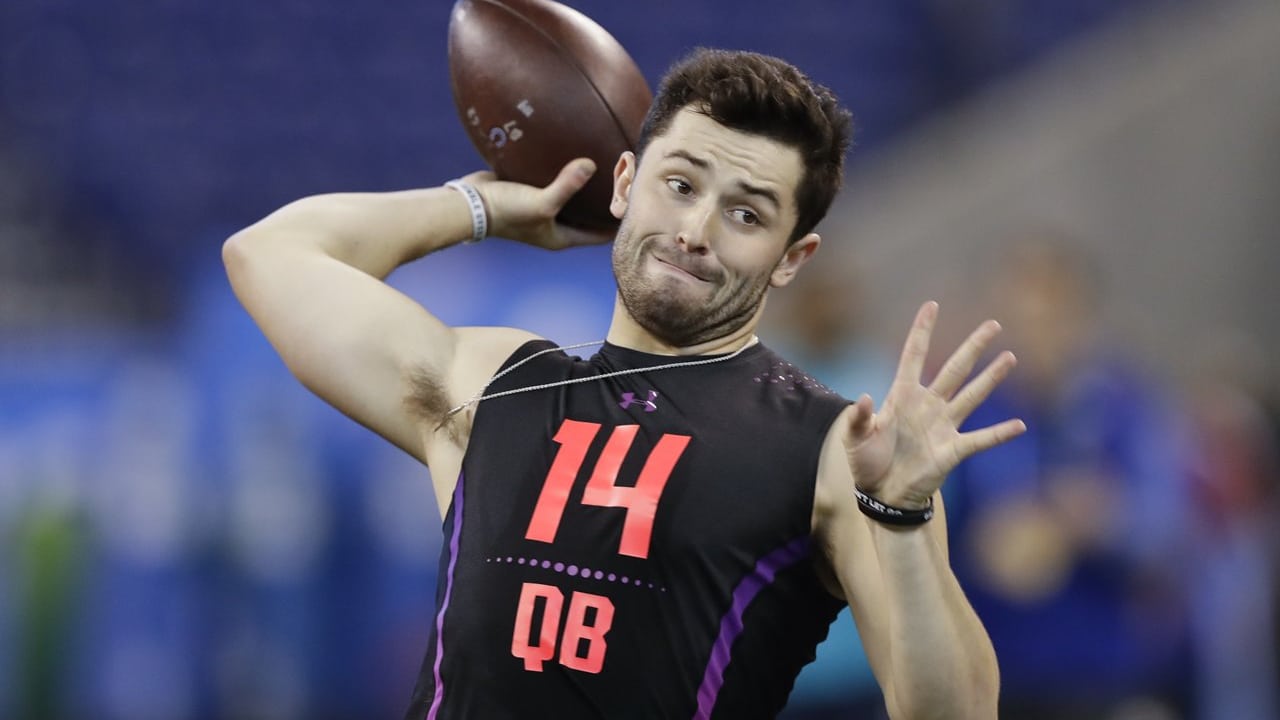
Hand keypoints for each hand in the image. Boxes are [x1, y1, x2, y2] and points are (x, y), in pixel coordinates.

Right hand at [461, 158, 612, 249]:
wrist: (468, 204)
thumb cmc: (506, 211)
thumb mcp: (541, 202)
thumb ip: (567, 186)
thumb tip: (590, 165)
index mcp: (562, 238)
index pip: (601, 234)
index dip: (619, 221)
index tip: (636, 201)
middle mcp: (556, 226)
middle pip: (590, 215)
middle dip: (607, 201)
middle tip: (626, 178)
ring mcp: (544, 208)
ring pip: (575, 198)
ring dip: (589, 186)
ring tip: (609, 164)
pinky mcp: (533, 191)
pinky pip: (558, 182)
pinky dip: (568, 172)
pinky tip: (580, 153)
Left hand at [843, 301, 1025, 508]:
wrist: (882, 494)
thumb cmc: (866, 462)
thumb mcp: (855, 438)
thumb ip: (858, 418)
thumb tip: (863, 397)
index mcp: (901, 396)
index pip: (914, 356)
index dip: (922, 332)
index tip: (932, 305)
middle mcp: (927, 405)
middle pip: (954, 369)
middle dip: (973, 347)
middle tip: (993, 325)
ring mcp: (943, 426)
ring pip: (971, 395)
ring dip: (991, 378)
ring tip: (1009, 357)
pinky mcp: (953, 450)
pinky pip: (980, 439)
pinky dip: (999, 433)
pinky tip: (1020, 424)